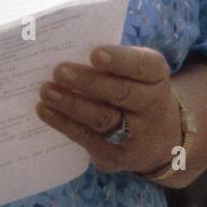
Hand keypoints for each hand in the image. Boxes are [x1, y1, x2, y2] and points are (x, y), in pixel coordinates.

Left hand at [35, 45, 182, 176]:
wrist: (161, 141)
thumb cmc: (135, 90)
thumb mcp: (136, 72)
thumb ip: (112, 61)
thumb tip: (67, 50)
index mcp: (156, 77)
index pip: (143, 66)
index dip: (119, 60)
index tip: (94, 54)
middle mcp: (152, 107)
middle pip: (121, 93)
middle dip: (88, 82)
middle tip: (59, 71)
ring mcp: (136, 136)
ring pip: (102, 119)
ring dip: (71, 105)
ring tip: (47, 91)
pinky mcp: (116, 156)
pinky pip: (88, 139)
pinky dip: (64, 124)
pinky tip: (45, 111)